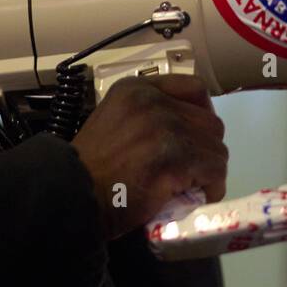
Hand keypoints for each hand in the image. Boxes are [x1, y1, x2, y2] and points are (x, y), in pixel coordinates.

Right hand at [70, 75, 227, 240]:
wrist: (69, 196)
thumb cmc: (86, 170)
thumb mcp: (111, 122)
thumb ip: (143, 118)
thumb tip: (180, 133)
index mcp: (135, 89)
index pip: (194, 89)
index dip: (202, 116)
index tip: (195, 137)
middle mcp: (153, 101)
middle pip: (210, 122)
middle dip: (204, 149)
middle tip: (189, 170)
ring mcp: (165, 128)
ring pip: (216, 149)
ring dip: (207, 171)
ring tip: (187, 187)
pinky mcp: (175, 159)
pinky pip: (214, 171)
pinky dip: (210, 188)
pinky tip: (190, 197)